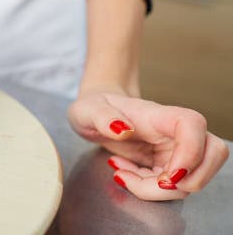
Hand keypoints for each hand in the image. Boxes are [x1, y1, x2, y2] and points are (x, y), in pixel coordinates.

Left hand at [68, 89, 228, 200]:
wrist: (95, 114)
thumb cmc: (94, 107)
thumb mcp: (86, 110)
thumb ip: (102, 117)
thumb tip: (122, 129)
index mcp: (158, 115)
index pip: (193, 125)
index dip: (191, 152)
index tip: (168, 174)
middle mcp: (175, 132)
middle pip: (212, 154)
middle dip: (186, 182)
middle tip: (146, 181)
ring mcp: (176, 149)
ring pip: (194, 177)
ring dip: (160, 190)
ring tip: (125, 174)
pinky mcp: (170, 164)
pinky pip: (174, 185)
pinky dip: (151, 189)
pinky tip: (127, 174)